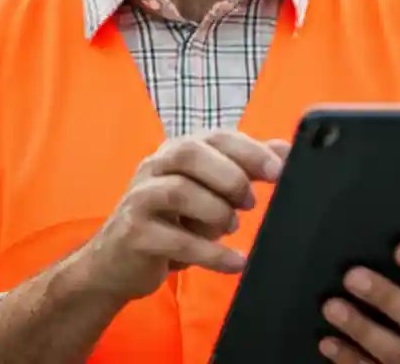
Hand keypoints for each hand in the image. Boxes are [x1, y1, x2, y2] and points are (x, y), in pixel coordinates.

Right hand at [75, 131, 290, 301]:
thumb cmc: (171, 221)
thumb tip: (284, 149)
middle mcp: (155, 167)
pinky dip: (212, 253)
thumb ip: (244, 167)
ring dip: (216, 211)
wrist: (116, 263)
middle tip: (250, 203)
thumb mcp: (208, 191)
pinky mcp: (134, 234)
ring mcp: (140, 199)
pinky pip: (177, 240)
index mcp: (177, 150)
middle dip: (230, 176)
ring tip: (232, 227)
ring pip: (179, 191)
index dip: (250, 151)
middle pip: (191, 154)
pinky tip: (235, 262)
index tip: (278, 170)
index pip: (216, 137)